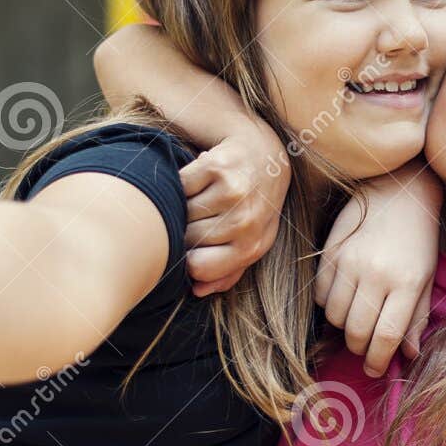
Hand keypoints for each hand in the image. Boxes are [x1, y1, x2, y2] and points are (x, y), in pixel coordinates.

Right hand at [179, 122, 289, 295]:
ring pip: (181, 212)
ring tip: (201, 198)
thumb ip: (226, 271)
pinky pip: (179, 185)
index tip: (190, 249)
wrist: (265, 155)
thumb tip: (196, 290)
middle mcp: (245, 221)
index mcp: (252, 246)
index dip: (186, 260)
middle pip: (186, 239)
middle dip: (184, 230)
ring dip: (182, 206)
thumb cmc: (255, 205)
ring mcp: (232, 192)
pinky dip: (182, 183)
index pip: (198, 268)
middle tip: (199, 217)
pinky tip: (199, 181)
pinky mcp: (217, 167)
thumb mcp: (251, 241)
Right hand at [315, 166, 441, 377]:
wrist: (399, 191)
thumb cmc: (420, 239)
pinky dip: (327, 304)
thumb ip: (418, 317)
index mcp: (407, 283)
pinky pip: (319, 293)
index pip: (385, 337)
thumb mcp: (429, 277)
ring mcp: (350, 262)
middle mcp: (377, 274)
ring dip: (343, 326)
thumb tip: (409, 354)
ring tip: (355, 319)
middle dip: (360, 348)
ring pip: (334, 316)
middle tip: (366, 347)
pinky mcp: (331, 252)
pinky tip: (342, 298)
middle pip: (356, 332)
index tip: (375, 370)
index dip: (377, 362)